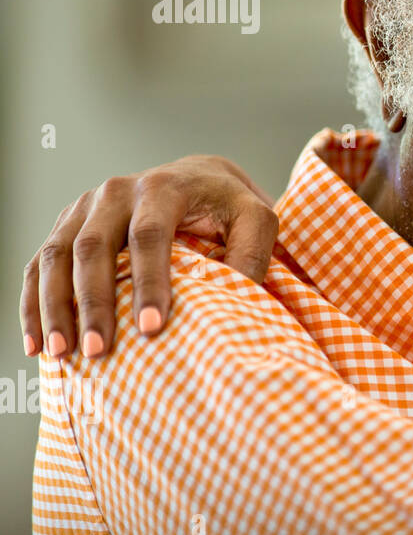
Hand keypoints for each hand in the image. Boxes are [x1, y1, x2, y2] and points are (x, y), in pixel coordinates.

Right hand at [20, 156, 277, 358]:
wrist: (201, 179)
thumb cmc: (230, 208)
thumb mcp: (256, 220)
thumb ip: (252, 253)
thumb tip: (239, 299)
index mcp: (163, 188)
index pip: (151, 235)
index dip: (149, 281)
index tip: (152, 328)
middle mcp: (116, 192)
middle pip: (93, 246)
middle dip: (92, 302)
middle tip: (97, 351)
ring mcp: (85, 207)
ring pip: (56, 255)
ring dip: (54, 307)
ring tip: (61, 354)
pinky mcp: (67, 225)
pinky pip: (38, 265)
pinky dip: (33, 305)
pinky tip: (37, 345)